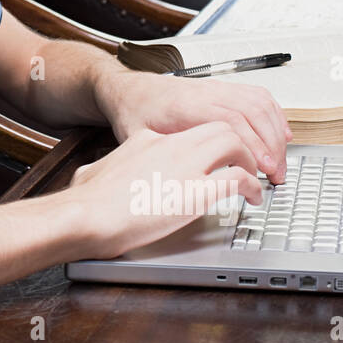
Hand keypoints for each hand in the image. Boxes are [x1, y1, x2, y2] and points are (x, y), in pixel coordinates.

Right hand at [65, 121, 264, 259]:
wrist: (87, 214)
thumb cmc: (88, 201)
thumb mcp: (95, 172)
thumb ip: (104, 169)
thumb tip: (92, 175)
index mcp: (148, 140)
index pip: (187, 131)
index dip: (206, 144)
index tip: (210, 159)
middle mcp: (171, 145)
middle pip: (219, 127)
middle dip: (238, 144)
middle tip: (245, 162)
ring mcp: (186, 165)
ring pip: (235, 144)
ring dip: (250, 160)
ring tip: (255, 177)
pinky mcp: (198, 190)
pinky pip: (239, 179)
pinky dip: (252, 187)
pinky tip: (252, 199)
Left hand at [98, 71, 289, 182]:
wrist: (128, 90)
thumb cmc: (133, 114)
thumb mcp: (142, 139)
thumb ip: (167, 156)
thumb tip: (188, 179)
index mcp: (186, 106)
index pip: (231, 122)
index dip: (252, 146)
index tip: (264, 169)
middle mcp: (205, 93)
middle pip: (252, 114)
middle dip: (271, 147)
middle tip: (277, 175)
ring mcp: (216, 89)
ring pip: (259, 104)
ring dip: (276, 133)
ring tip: (280, 162)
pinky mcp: (222, 89)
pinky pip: (257, 96)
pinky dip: (275, 115)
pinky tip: (280, 134)